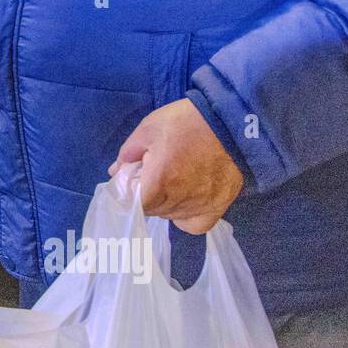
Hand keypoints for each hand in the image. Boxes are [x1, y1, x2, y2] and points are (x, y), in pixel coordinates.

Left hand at [109, 98, 243, 233]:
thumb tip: (116, 172)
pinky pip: (194, 225)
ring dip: (166, 203)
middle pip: (152, 210)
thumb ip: (128, 153)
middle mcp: (178, 200)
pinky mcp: (218, 208)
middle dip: (147, 195)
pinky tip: (186, 201)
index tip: (136, 178)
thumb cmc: (187, 122)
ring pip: (170, 216)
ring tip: (174, 181)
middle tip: (156, 173)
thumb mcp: (148, 129)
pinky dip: (186, 218)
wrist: (231, 122)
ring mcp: (200, 207)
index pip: (134, 204)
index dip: (131, 192)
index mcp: (158, 182)